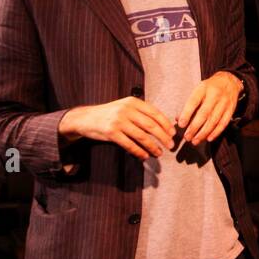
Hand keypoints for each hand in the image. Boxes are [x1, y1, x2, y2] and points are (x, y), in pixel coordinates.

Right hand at [60, 97, 176, 159]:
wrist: (85, 118)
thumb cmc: (110, 114)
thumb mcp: (125, 107)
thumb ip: (141, 114)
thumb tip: (162, 127)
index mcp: (133, 102)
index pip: (155, 113)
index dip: (166, 124)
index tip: (172, 134)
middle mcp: (126, 110)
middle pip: (151, 125)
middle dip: (163, 137)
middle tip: (171, 146)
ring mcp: (118, 121)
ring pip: (142, 136)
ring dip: (153, 146)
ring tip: (159, 153)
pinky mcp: (111, 132)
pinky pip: (129, 144)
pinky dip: (139, 151)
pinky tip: (145, 156)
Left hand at [177, 71, 242, 145]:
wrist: (229, 81)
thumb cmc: (210, 88)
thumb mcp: (198, 90)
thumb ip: (188, 104)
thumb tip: (178, 119)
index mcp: (203, 89)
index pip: (193, 102)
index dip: (187, 114)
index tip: (181, 124)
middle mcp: (215, 95)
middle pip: (204, 113)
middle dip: (195, 127)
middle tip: (187, 137)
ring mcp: (224, 103)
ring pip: (214, 120)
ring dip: (204, 133)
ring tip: (195, 141)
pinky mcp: (231, 110)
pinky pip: (223, 123)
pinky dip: (216, 132)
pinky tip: (208, 138)